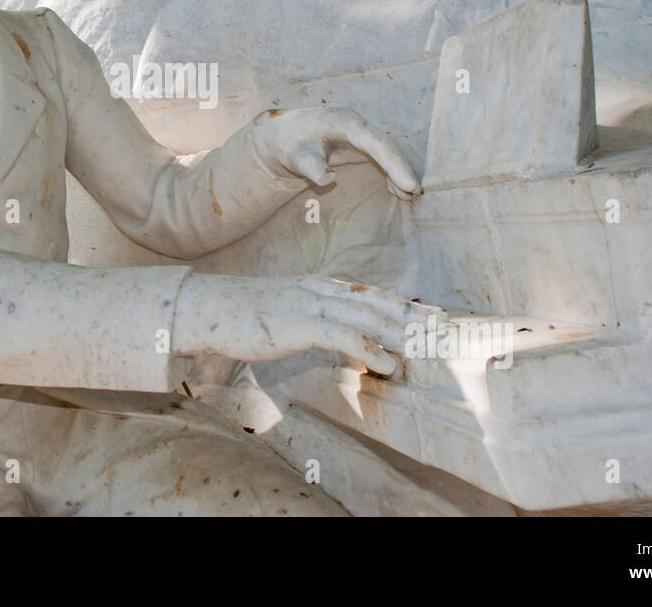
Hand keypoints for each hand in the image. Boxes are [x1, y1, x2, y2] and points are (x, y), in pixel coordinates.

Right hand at [172, 272, 446, 376]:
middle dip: (414, 315)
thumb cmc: (241, 314)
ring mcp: (310, 304)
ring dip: (401, 333)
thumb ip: (312, 321)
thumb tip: (337, 338)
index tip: (431, 315)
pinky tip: (387, 365)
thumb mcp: (284, 313)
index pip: (371, 293)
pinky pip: (343, 336)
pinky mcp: (299, 323)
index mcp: (319, 286)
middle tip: (445, 328)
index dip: (404, 304)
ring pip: (368, 316)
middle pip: (378, 301)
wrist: (206, 307)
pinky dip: (369, 349)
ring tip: (427, 349)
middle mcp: (321, 290)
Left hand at [250, 107, 421, 199]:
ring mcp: (359, 132)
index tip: (409, 185)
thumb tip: (327, 177)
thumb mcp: (296, 158)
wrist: (282, 137)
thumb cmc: (289, 146)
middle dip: (403, 168)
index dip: (395, 164)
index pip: (376, 143)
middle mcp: (356, 124)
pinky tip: (396, 189)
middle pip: (387, 145)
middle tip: (414, 194)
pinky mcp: (359, 142)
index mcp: (344, 122)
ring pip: (387, 150)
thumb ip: (310, 167)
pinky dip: (391, 171)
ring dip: (399, 171)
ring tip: (409, 195)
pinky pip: (381, 155)